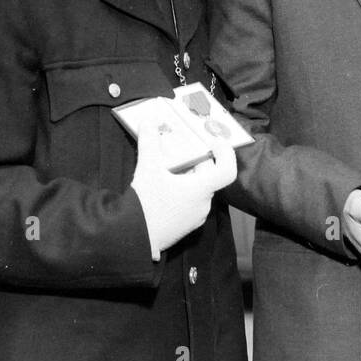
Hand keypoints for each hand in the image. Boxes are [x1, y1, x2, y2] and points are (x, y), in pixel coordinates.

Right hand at [130, 123, 236, 256]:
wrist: (133, 239)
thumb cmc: (146, 204)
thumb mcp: (147, 168)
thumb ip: (149, 143)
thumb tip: (148, 121)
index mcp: (201, 189)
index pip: (227, 170)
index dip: (226, 153)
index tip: (214, 143)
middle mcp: (203, 204)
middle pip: (209, 176)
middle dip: (197, 161)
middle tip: (181, 150)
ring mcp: (195, 217)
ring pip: (199, 190)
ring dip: (189, 176)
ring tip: (169, 167)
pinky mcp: (186, 226)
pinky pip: (191, 202)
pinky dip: (184, 191)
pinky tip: (165, 187)